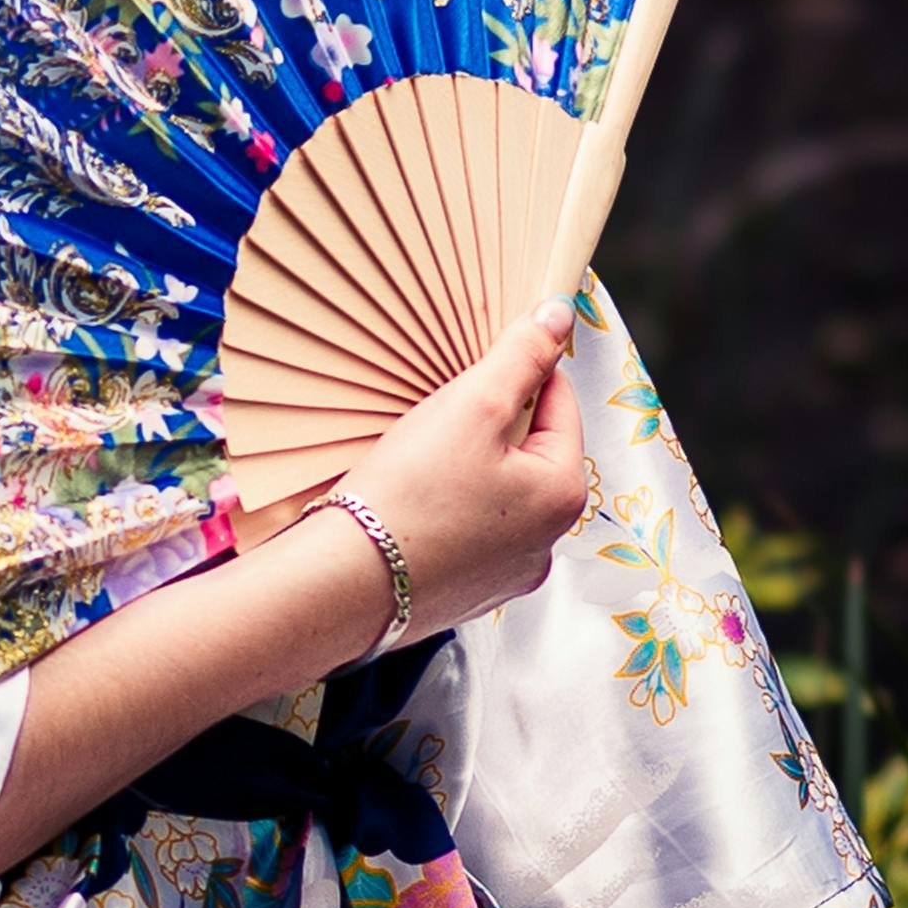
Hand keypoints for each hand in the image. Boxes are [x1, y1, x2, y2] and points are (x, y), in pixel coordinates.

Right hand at [295, 299, 587, 659]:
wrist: (344, 583)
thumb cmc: (411, 491)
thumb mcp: (471, 406)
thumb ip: (521, 357)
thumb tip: (559, 314)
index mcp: (563, 494)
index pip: (560, 404)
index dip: (520, 371)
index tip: (478, 363)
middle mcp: (546, 543)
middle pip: (528, 450)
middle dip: (489, 422)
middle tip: (439, 410)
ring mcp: (504, 575)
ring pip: (496, 492)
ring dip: (467, 466)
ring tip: (417, 457)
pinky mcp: (464, 593)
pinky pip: (466, 530)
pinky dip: (445, 508)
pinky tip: (408, 500)